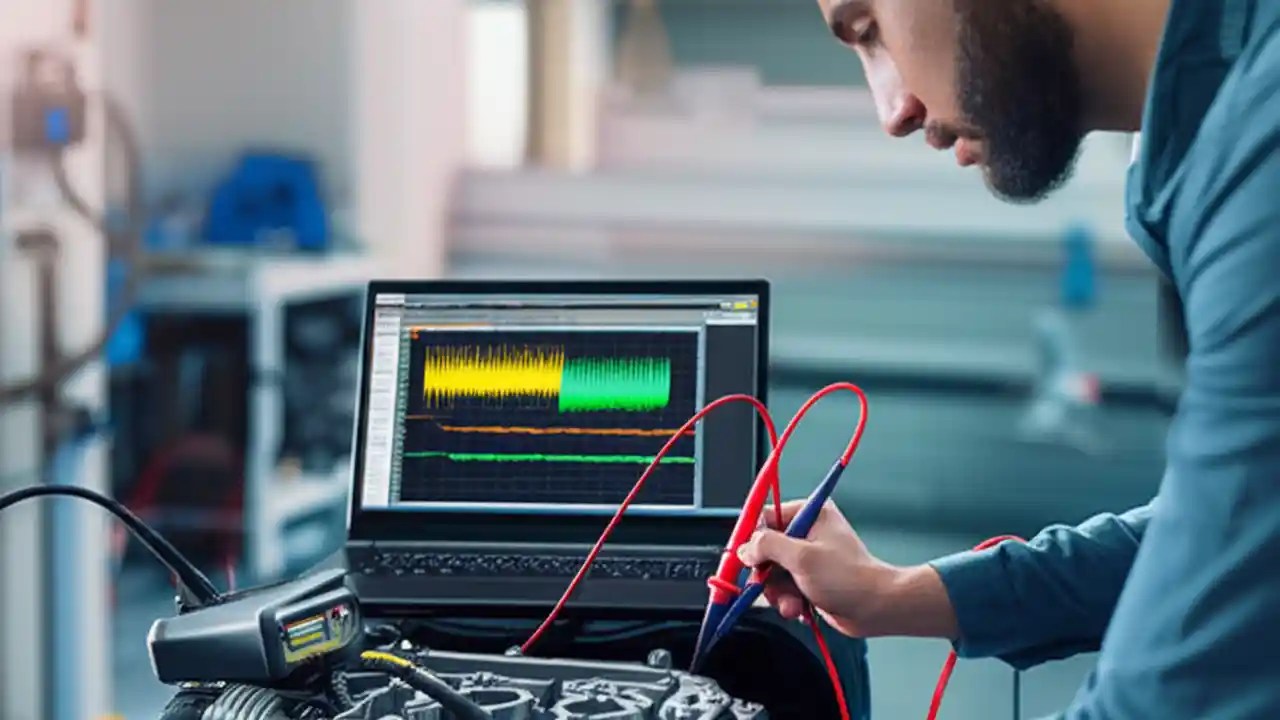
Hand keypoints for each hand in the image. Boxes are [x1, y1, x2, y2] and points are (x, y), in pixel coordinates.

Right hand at [737, 500, 958, 639]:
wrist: (876, 608)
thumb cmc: (849, 578)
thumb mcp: (802, 557)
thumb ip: (767, 546)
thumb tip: (744, 548)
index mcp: (810, 514)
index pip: (765, 518)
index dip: (751, 539)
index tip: (743, 559)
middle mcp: (808, 532)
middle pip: (765, 550)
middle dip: (767, 574)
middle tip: (771, 586)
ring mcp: (809, 558)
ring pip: (773, 574)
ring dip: (778, 592)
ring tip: (793, 603)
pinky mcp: (810, 580)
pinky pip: (785, 588)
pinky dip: (788, 600)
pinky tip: (800, 607)